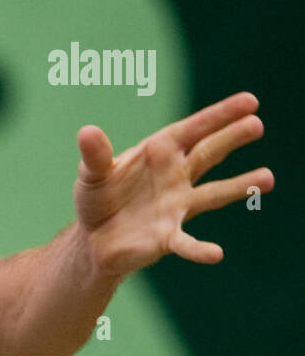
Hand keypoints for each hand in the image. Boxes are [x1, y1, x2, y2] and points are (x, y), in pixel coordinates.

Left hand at [74, 91, 274, 277]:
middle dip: (231, 138)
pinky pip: (187, 243)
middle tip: (257, 124)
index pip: (192, 130)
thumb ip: (95, 155)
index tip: (249, 101)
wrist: (93, 239)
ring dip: (239, 187)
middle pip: (208, 153)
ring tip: (268, 178)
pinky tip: (215, 254)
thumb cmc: (98, 199)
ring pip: (213, 194)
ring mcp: (177, 206)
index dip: (219, 115)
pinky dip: (200, 249)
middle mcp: (175, 176)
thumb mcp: (91, 174)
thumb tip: (87, 132)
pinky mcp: (168, 236)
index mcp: (158, 153)